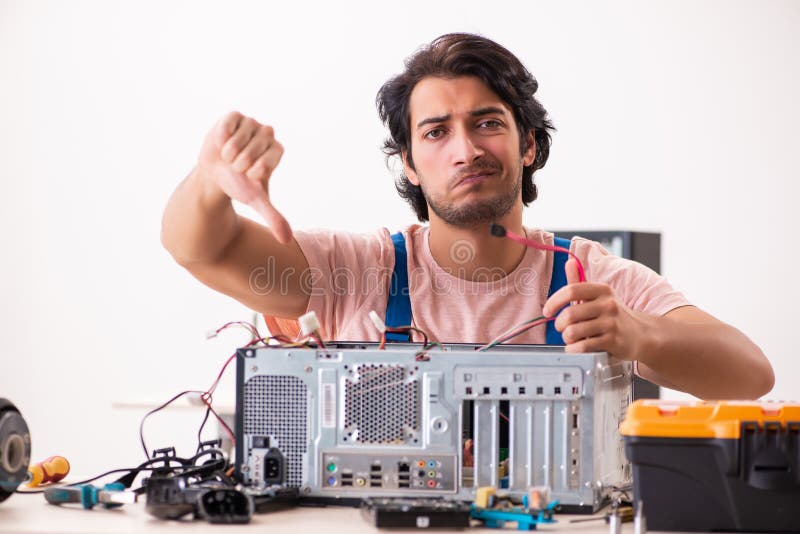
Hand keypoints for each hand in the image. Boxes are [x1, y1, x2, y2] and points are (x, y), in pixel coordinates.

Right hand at [197, 111, 291, 243]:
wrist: (215, 173)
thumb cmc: (239, 185)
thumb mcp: (256, 200)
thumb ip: (273, 216)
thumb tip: (287, 240)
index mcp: (276, 151)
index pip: (270, 158)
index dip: (256, 169)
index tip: (249, 176)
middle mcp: (267, 134)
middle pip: (255, 147)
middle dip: (241, 162)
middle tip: (236, 166)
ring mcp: (251, 123)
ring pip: (240, 137)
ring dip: (230, 152)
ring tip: (228, 157)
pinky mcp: (234, 116)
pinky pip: (228, 125)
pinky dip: (222, 138)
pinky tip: (221, 144)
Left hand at [541, 259, 648, 359]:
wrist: (642, 335)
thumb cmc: (614, 315)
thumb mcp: (599, 296)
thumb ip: (580, 282)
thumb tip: (569, 262)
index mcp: (602, 290)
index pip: (571, 290)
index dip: (554, 301)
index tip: (547, 311)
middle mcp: (608, 304)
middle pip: (569, 314)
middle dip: (559, 324)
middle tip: (562, 328)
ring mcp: (611, 323)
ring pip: (573, 332)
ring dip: (566, 338)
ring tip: (571, 338)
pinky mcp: (613, 341)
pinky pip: (583, 346)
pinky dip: (574, 349)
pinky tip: (576, 347)